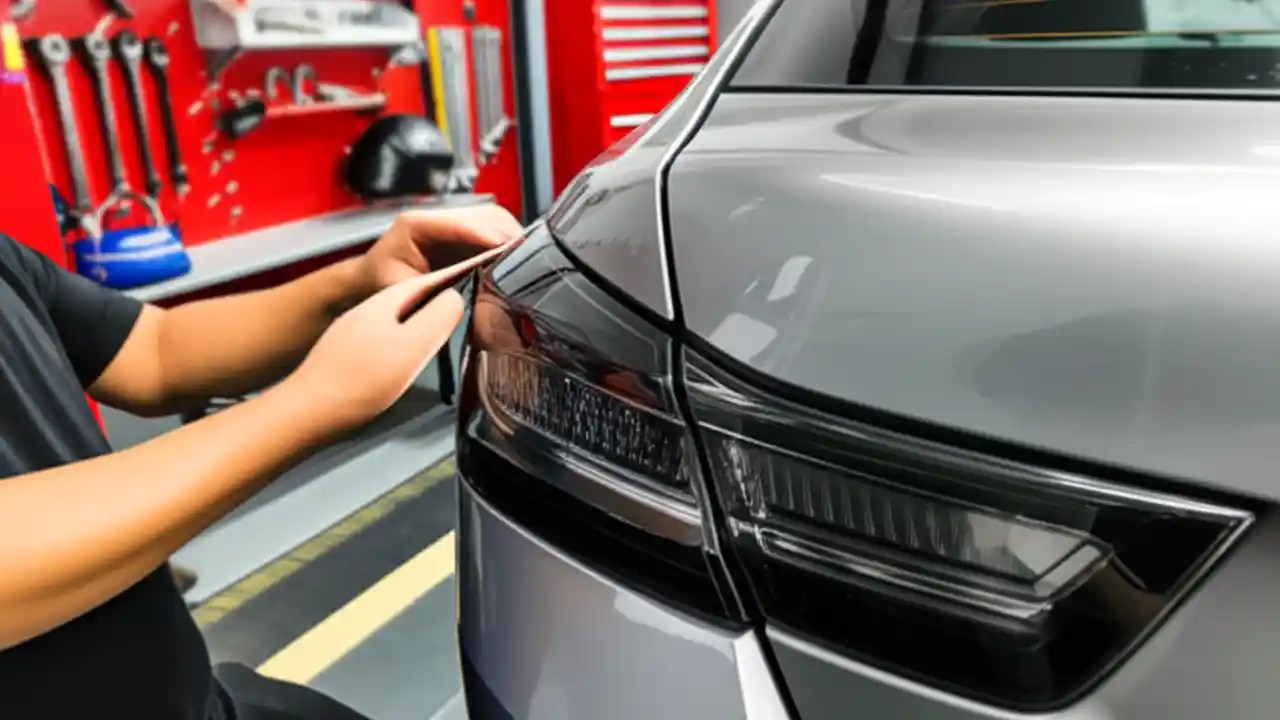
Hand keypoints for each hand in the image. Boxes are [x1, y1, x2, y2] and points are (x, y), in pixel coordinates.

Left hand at [283, 272, 464, 432]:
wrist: (307, 412)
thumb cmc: (363, 380)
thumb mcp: (412, 344)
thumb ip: (438, 316)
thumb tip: (455, 297)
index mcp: (387, 300)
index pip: (429, 281)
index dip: (453, 285)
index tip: (476, 296)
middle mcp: (368, 309)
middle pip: (413, 300)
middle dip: (437, 308)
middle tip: (462, 325)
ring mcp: (353, 331)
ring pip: (398, 321)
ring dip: (419, 329)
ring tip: (437, 347)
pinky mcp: (344, 353)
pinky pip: (384, 340)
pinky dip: (401, 347)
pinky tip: (402, 367)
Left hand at [359, 205, 523, 293]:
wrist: (369, 281)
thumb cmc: (379, 285)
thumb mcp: (398, 292)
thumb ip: (428, 292)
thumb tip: (464, 297)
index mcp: (415, 225)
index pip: (459, 223)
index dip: (486, 235)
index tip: (507, 249)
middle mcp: (437, 218)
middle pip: (485, 214)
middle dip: (508, 235)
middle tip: (527, 260)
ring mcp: (452, 225)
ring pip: (494, 220)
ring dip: (512, 239)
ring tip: (528, 262)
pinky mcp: (464, 236)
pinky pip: (493, 233)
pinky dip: (508, 246)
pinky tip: (518, 263)